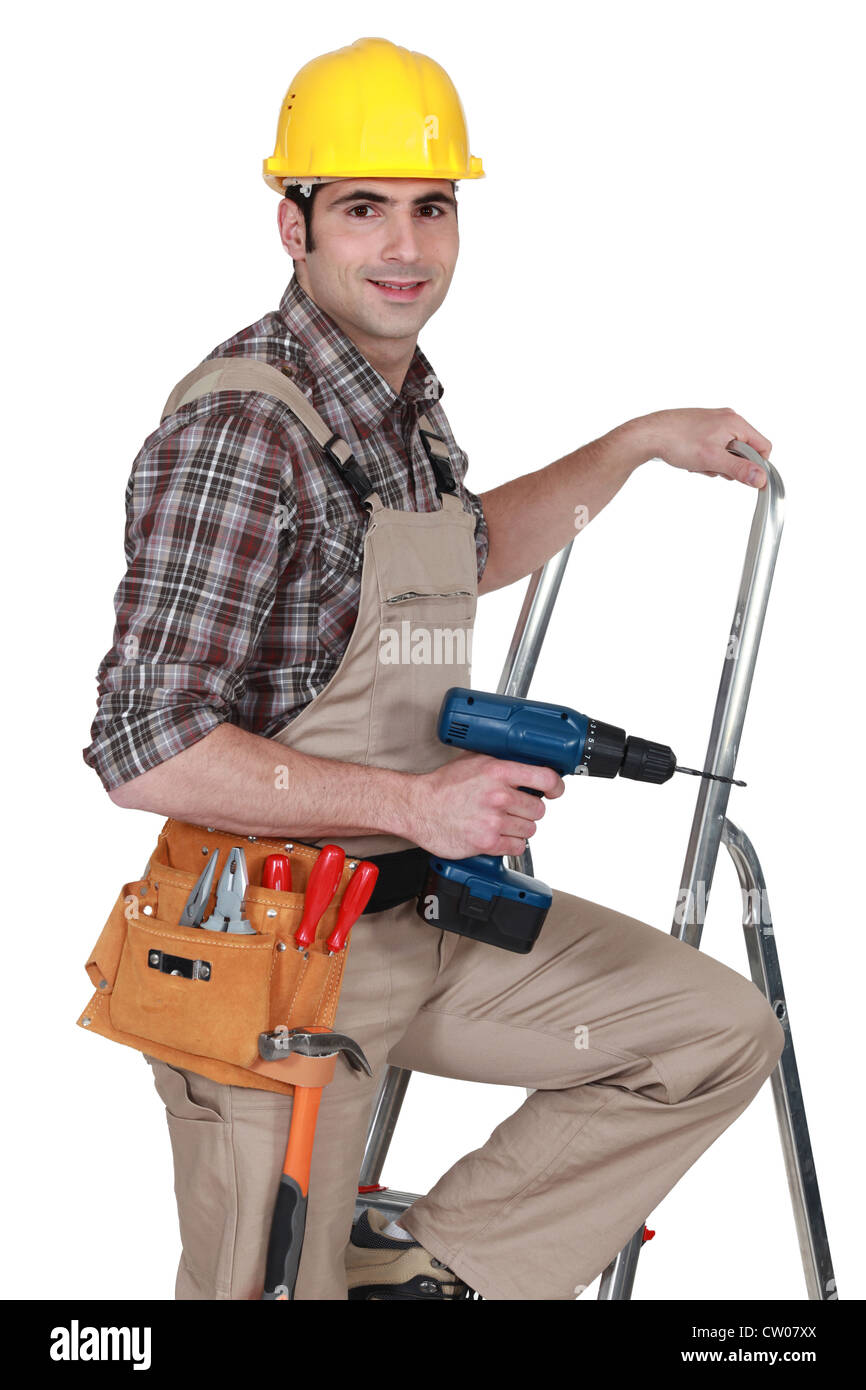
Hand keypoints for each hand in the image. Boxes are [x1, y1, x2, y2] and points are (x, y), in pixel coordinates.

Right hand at [405, 753, 564, 859]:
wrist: (418, 808)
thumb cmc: (443, 785)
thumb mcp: (473, 760)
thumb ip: (502, 760)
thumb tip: (528, 760)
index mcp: (498, 771)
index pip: (545, 778)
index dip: (555, 786)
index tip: (554, 791)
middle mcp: (498, 795)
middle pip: (538, 809)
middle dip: (528, 810)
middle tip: (512, 808)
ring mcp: (493, 821)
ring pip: (529, 830)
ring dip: (519, 828)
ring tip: (500, 821)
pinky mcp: (486, 843)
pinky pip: (517, 847)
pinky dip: (510, 843)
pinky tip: (496, 835)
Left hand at [638, 407, 771, 487]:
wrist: (649, 434)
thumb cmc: (678, 442)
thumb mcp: (712, 460)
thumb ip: (739, 469)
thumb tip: (761, 478)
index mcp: (735, 422)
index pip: (763, 446)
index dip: (757, 465)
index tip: (745, 478)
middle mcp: (727, 418)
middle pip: (744, 450)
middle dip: (729, 465)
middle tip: (712, 467)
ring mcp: (714, 422)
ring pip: (727, 451)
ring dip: (715, 463)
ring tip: (697, 463)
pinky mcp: (702, 428)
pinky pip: (713, 448)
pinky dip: (705, 458)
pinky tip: (691, 459)